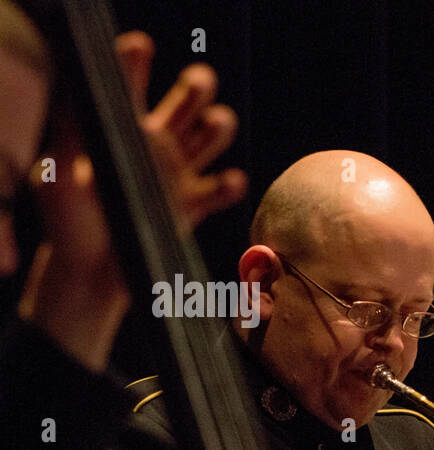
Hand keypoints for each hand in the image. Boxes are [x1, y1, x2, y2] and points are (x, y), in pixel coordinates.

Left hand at [19, 32, 245, 371]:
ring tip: (213, 124)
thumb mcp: (56, 174)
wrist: (94, 272)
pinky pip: (223, 189)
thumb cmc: (69, 222)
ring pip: (211, 135)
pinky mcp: (194, 205)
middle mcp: (155, 144)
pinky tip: (228, 181)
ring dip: (218, 124)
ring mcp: (178, 173)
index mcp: (119, 129)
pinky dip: (231, 183)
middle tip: (198, 83)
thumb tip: (79, 104)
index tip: (139, 46)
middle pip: (185, 100)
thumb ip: (69, 140)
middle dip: (196, 86)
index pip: (128, 85)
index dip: (135, 61)